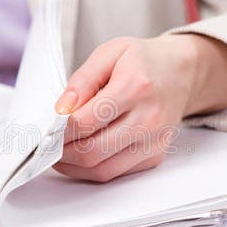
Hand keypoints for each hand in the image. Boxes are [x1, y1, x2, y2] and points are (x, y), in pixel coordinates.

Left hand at [53, 34, 226, 182]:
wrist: (181, 73)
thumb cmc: (142, 61)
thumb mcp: (109, 53)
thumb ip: (82, 80)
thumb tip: (61, 110)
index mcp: (136, 87)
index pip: (86, 121)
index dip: (58, 130)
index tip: (45, 128)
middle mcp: (149, 119)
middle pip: (92, 151)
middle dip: (61, 152)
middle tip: (46, 145)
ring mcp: (154, 142)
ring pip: (102, 170)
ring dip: (73, 166)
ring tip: (58, 152)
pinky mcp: (154, 157)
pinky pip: (115, 174)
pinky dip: (91, 169)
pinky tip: (80, 154)